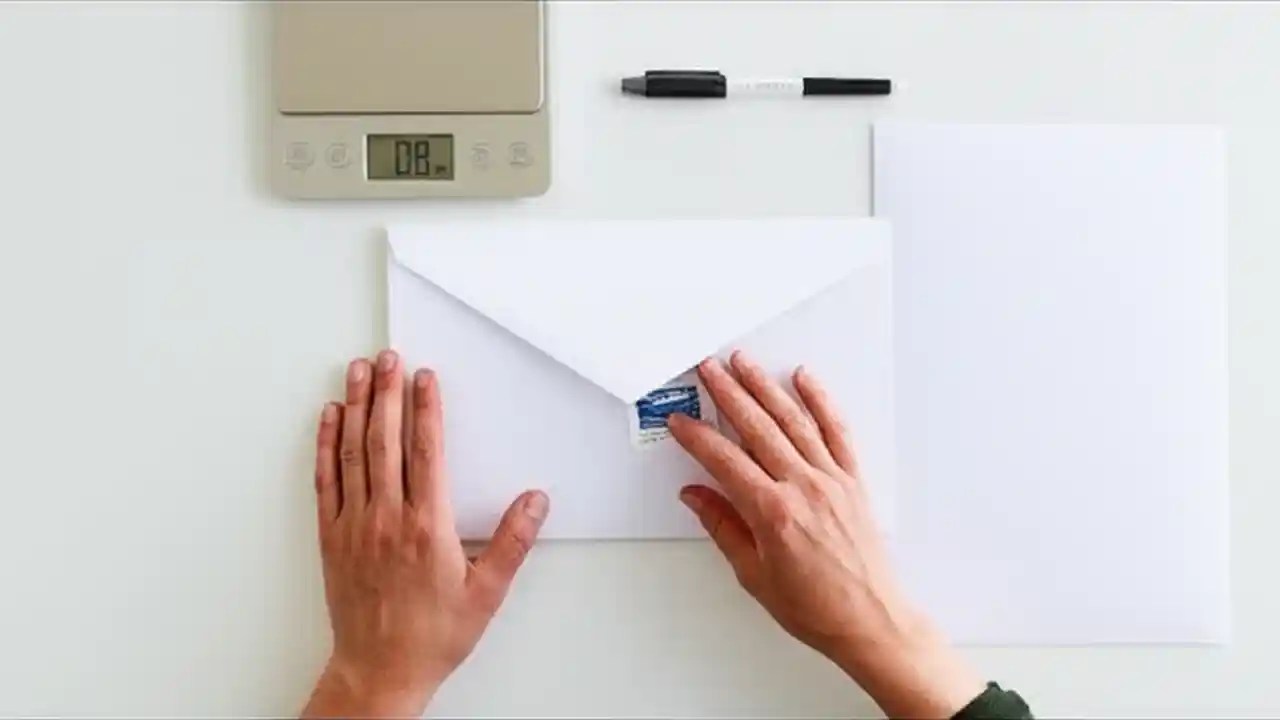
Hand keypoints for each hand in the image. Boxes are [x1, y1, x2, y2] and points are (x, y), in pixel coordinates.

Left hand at [302, 350, 548, 718]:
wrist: (379, 671)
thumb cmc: (430, 636)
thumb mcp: (487, 592)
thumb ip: (512, 542)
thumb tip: (534, 501)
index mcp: (426, 527)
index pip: (426, 452)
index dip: (425, 409)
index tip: (426, 379)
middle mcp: (387, 519)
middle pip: (385, 440)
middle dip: (387, 393)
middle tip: (390, 358)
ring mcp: (355, 525)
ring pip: (354, 452)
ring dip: (356, 407)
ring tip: (359, 372)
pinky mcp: (332, 537)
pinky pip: (326, 480)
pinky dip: (326, 444)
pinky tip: (329, 419)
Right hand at [669, 352, 983, 718]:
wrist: (871, 621)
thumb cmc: (816, 608)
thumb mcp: (753, 574)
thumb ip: (723, 527)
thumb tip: (695, 495)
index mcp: (773, 513)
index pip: (724, 460)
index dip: (697, 437)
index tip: (680, 422)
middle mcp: (803, 487)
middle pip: (757, 427)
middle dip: (728, 393)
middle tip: (707, 368)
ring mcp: (831, 479)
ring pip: (792, 420)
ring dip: (765, 387)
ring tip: (743, 363)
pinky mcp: (852, 480)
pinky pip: (836, 430)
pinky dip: (820, 401)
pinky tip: (804, 379)